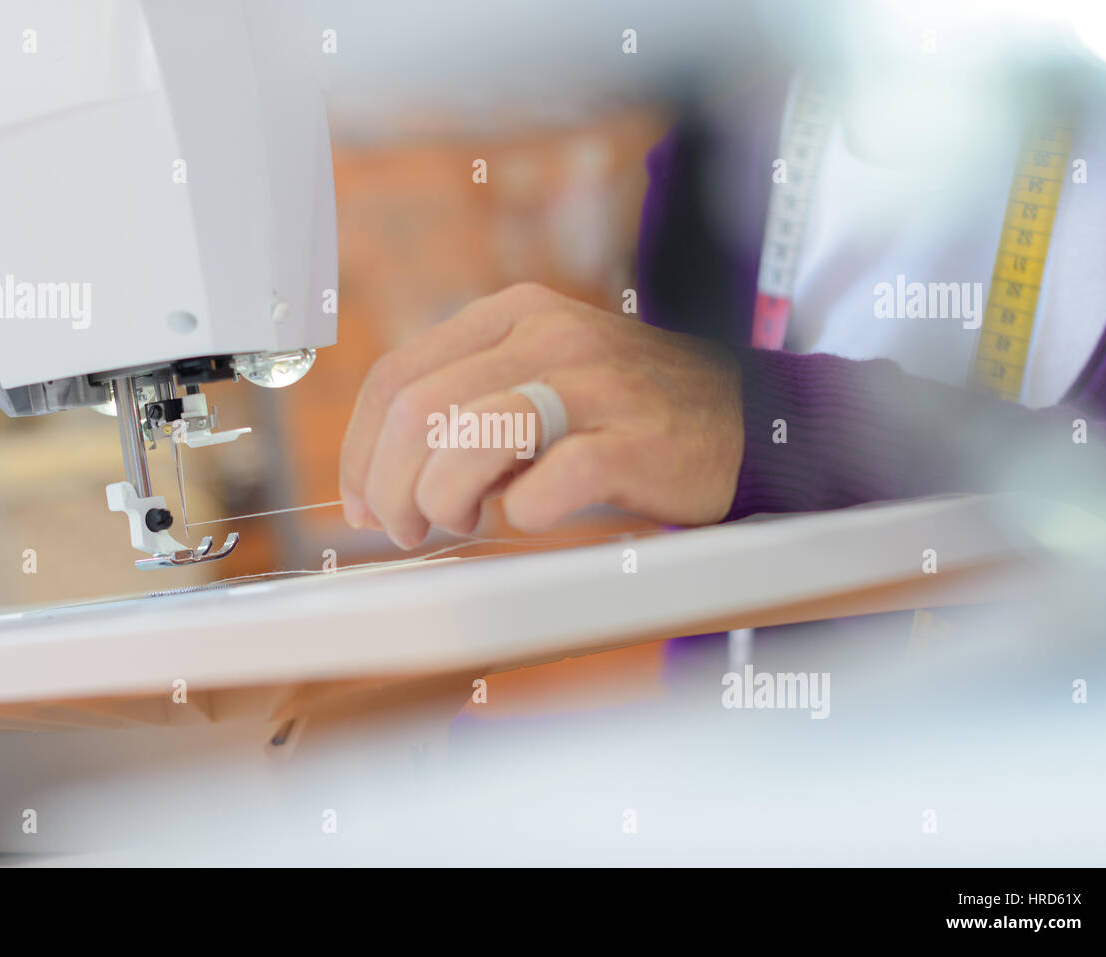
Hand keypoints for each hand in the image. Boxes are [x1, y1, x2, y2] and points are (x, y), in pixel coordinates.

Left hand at [340, 283, 743, 547]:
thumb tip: (378, 477)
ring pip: (465, 444)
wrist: (746, 421)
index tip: (361, 501)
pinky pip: (541, 489)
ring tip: (460, 522)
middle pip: (418, 413)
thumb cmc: (624, 413)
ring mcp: (592, 385)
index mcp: (513, 314)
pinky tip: (531, 516)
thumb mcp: (539, 377)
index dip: (358, 449)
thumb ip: (465, 404)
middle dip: (390, 487)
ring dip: (442, 503)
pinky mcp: (632, 441)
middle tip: (404, 529)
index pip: (397, 376)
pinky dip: (519, 518)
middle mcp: (547, 336)